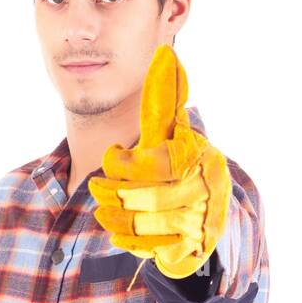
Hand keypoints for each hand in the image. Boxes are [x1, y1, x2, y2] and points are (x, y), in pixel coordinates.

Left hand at [88, 44, 230, 279]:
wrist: (204, 213)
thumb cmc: (180, 164)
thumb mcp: (173, 132)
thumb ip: (166, 99)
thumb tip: (165, 53)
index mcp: (200, 157)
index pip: (160, 163)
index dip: (127, 164)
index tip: (112, 157)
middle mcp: (206, 190)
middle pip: (150, 197)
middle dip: (114, 193)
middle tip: (95, 189)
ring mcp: (199, 222)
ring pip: (148, 224)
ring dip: (116, 217)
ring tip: (102, 210)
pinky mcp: (190, 249)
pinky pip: (152, 248)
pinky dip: (129, 240)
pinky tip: (117, 232)